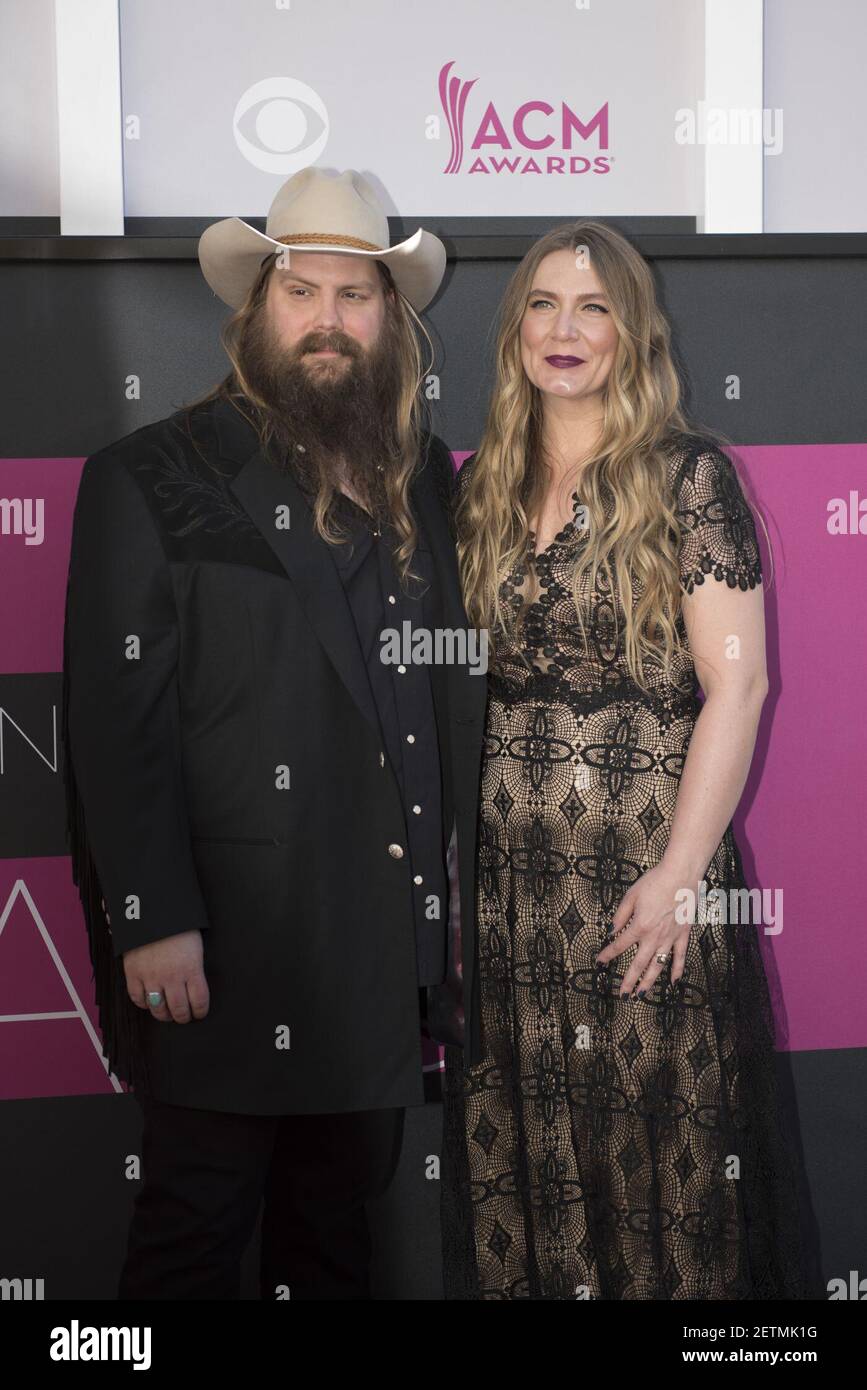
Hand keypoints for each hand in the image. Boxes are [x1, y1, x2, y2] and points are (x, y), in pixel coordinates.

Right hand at [123, 930, 209, 1022]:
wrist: (152, 910)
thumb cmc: (178, 925)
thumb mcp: (195, 946)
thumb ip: (194, 968)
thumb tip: (195, 985)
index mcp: (191, 968)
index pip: (200, 1001)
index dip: (200, 1011)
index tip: (200, 1012)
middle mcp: (172, 976)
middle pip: (179, 1010)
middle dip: (183, 1017)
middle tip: (184, 1016)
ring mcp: (151, 976)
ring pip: (158, 1009)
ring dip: (164, 1015)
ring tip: (167, 1013)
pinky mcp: (133, 973)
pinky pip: (137, 998)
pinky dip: (143, 1003)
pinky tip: (149, 1001)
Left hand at [594, 860, 692, 998]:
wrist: (681, 875)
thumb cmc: (655, 882)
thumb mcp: (631, 895)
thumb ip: (620, 915)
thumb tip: (612, 930)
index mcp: (639, 926)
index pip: (619, 945)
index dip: (608, 954)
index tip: (600, 962)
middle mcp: (654, 937)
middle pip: (639, 964)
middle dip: (629, 981)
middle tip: (623, 995)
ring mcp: (670, 938)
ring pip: (658, 965)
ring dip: (649, 982)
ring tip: (642, 994)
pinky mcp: (683, 935)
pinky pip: (680, 956)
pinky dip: (677, 970)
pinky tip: (673, 982)